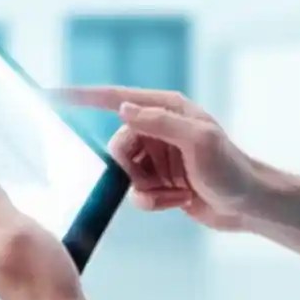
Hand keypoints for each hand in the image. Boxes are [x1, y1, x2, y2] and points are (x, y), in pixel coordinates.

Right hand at [57, 87, 259, 230]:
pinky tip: (179, 200)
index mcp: (166, 108)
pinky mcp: (159, 181)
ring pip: (124, 173)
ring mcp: (157, 156)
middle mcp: (158, 128)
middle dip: (134, 168)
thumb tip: (121, 109)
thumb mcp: (198, 140)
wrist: (249, 205)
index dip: (81, 96)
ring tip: (177, 191)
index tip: (50, 94)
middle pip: (117, 145)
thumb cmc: (231, 168)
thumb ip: (159, 122)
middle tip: (159, 178)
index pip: (114, 98)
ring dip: (148, 189)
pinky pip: (136, 193)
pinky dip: (155, 201)